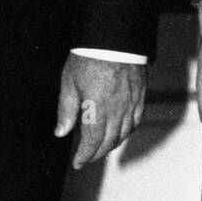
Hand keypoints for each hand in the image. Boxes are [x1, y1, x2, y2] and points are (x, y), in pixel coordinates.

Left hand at [54, 54, 145, 168]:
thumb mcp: (69, 82)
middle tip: (87, 157)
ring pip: (124, 133)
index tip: (78, 162)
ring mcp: (131, 103)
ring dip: (111, 144)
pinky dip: (127, 131)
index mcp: (97, 108)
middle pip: (109, 141)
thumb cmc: (89, 56)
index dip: (85, 156)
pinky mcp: (140, 96)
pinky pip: (136, 121)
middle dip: (97, 153)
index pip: (93, 142)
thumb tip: (61, 132)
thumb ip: (66, 110)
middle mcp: (117, 110)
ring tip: (101, 147)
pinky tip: (121, 131)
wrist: (114, 37)